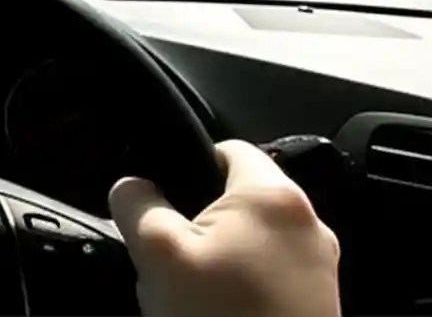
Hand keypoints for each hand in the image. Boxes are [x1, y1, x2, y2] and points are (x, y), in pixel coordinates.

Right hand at [109, 140, 340, 316]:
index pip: (224, 148)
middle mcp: (308, 223)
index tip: (164, 202)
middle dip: (200, 222)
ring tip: (197, 292)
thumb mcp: (156, 252)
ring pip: (251, 238)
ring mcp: (319, 264)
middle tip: (175, 257)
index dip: (185, 168)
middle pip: (236, 197)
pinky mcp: (318, 299)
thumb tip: (130, 186)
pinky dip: (242, 283)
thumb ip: (136, 203)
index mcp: (272, 195)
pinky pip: (269, 272)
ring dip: (221, 256)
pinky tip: (221, 310)